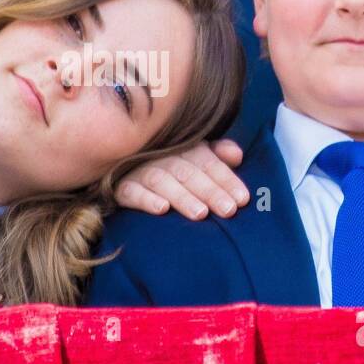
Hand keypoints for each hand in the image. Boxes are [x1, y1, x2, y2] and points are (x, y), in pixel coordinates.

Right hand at [113, 139, 248, 218]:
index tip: (243, 199)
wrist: (122, 174)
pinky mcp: (120, 187)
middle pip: (188, 172)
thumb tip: (237, 155)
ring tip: (200, 214)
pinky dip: (146, 199)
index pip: (208, 162)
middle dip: (210, 191)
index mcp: (183, 149)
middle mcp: (162, 157)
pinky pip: (131, 191)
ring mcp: (139, 171)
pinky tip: (161, 209)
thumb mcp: (193, 161)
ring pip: (162, 181)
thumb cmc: (168, 170)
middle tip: (228, 210)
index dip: (226, 179)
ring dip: (182, 196)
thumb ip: (217, 158)